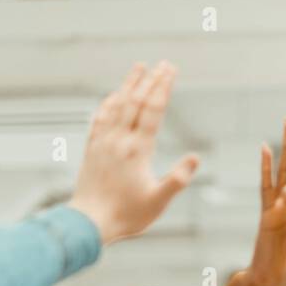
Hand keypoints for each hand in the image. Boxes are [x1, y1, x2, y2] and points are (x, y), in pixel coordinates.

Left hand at [69, 62, 199, 244]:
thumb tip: (196, 158)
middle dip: (150, 80)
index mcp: (138, 149)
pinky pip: (101, 118)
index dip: (163, 88)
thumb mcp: (158, 201)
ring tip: (139, 67)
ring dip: (129, 84)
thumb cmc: (126, 215)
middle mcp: (119, 140)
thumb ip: (177, 179)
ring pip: (117, 105)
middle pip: (136, 101)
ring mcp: (103, 142)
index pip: (153, 110)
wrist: (89, 221)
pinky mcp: (92, 149)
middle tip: (162, 64)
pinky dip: (109, 103)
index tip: (171, 70)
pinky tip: (113, 96)